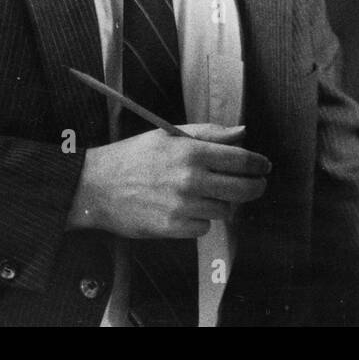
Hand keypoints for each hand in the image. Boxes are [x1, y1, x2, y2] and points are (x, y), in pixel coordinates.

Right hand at [67, 124, 269, 238]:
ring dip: (221, 203)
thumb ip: (208, 133)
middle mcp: (189, 179)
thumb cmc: (132, 157)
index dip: (258, 164)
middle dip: (255, 187)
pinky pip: (204, 227)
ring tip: (206, 195)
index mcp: (190, 151)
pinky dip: (200, 220)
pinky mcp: (172, 228)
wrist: (94, 186)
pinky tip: (186, 210)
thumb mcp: (168, 135)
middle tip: (257, 185)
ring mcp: (181, 205)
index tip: (264, 166)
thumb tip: (242, 131)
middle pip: (242, 189)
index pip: (240, 159)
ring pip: (224, 210)